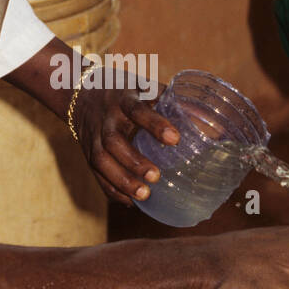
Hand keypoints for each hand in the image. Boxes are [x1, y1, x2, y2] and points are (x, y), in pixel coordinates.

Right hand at [71, 79, 179, 205]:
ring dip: (122, 180)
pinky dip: (112, 190)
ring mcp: (93, 137)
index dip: (155, 124)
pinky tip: (130, 202)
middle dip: (134, 161)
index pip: (137, 110)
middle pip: (113, 141)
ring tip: (144, 195)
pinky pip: (96, 175)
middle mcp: (105, 119)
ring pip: (101, 161)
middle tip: (156, 176)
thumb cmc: (123, 91)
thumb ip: (170, 101)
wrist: (79, 94)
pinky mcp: (87, 154)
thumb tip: (208, 121)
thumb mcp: (143, 86)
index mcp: (123, 98)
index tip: (175, 139)